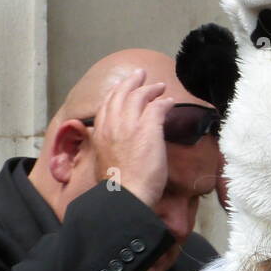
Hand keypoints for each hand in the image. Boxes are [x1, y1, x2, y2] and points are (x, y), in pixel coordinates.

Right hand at [86, 68, 173, 207]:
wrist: (125, 195)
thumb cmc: (117, 186)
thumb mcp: (103, 162)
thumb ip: (107, 147)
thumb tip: (113, 144)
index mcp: (100, 133)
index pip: (106, 105)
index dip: (116, 93)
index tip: (123, 87)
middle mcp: (112, 125)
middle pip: (121, 95)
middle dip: (131, 82)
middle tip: (140, 74)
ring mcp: (129, 126)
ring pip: (139, 97)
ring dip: (150, 89)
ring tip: (160, 85)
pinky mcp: (147, 130)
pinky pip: (157, 107)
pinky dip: (164, 102)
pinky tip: (170, 102)